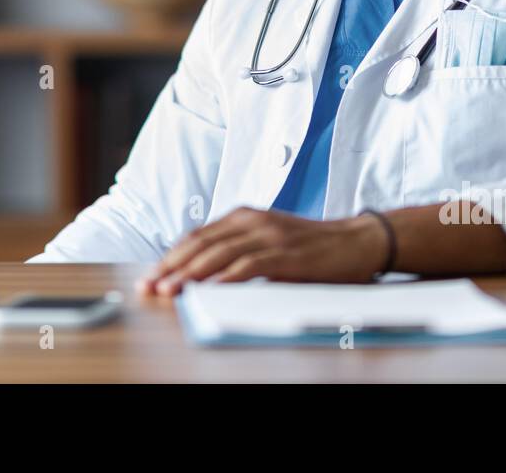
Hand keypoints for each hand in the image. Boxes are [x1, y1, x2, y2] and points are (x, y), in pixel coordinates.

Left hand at [135, 207, 389, 296]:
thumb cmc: (311, 247)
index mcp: (244, 216)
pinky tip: (210, 288)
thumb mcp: (269, 239)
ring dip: (190, 273)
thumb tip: (202, 271)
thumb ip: (239, 248)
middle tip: (149, 285)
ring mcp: (269, 235)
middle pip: (201, 243)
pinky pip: (250, 265)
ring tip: (169, 289)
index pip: (197, 235)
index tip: (151, 274)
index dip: (171, 255)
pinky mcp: (286, 254)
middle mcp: (252, 221)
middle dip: (171, 265)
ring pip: (219, 253)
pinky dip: (227, 277)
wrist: (356, 240)